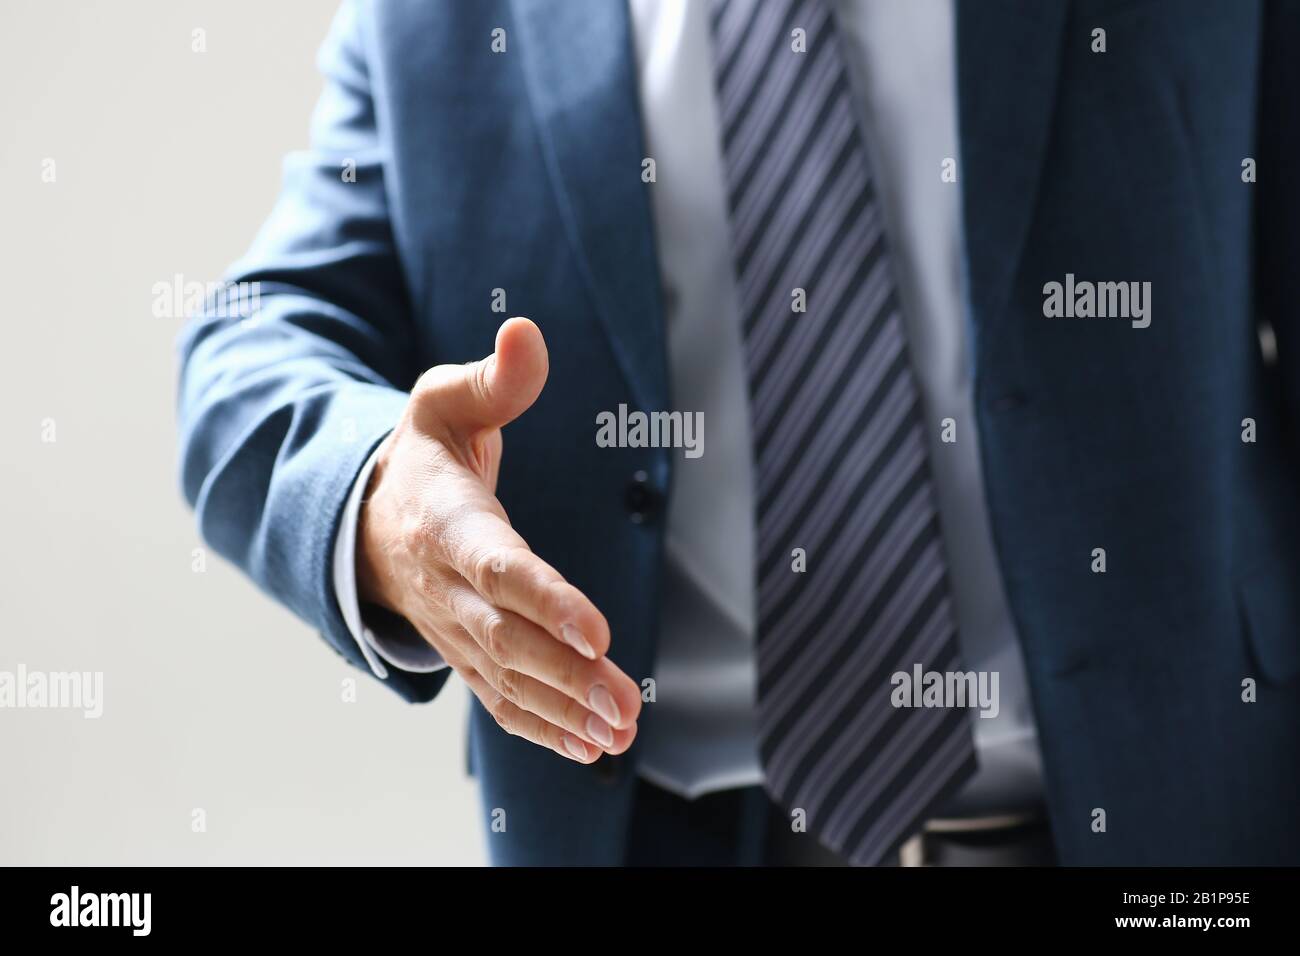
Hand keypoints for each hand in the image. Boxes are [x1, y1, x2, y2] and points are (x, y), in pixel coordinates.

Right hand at [356, 317, 640, 762]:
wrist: (367, 523)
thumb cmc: (422, 457)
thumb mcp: (442, 403)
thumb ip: (492, 379)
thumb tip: (526, 331)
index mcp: (445, 523)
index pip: (498, 567)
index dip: (545, 600)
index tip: (594, 631)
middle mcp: (447, 587)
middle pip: (508, 640)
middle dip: (566, 675)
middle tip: (624, 706)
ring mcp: (454, 630)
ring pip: (508, 679)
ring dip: (565, 710)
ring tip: (621, 732)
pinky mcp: (466, 654)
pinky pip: (501, 698)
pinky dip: (543, 727)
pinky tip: (591, 747)